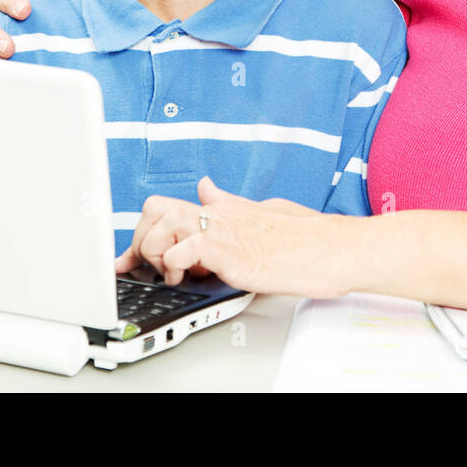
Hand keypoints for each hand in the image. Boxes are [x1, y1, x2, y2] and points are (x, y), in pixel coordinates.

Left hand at [113, 177, 348, 298]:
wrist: (336, 248)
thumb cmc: (310, 238)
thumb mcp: (265, 213)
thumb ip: (232, 204)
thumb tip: (207, 188)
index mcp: (226, 209)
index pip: (170, 205)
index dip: (143, 230)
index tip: (130, 257)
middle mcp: (220, 215)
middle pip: (156, 208)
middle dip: (141, 240)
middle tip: (146, 268)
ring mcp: (224, 230)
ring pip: (162, 224)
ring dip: (156, 252)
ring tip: (171, 275)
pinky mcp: (231, 250)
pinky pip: (184, 250)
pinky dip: (176, 265)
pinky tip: (188, 278)